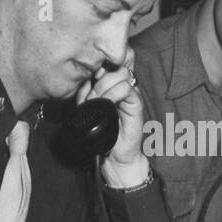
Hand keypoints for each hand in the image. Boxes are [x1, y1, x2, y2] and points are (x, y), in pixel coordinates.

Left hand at [77, 47, 148, 187]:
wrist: (115, 155)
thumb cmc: (102, 133)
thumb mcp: (88, 110)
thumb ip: (87, 94)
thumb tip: (84, 82)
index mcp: (111, 86)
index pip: (105, 66)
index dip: (95, 71)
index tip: (87, 86)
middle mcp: (122, 87)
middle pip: (114, 66)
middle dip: (98, 79)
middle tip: (90, 96)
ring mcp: (130, 94)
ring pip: (121, 74)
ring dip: (105, 86)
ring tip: (97, 101)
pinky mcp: (136, 104)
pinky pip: (127, 88)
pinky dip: (114, 94)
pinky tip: (107, 104)